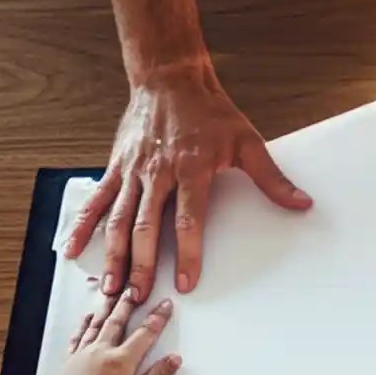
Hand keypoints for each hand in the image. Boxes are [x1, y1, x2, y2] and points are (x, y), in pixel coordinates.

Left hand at [46, 293, 181, 374]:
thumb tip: (173, 360)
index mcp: (120, 362)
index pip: (145, 334)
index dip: (157, 318)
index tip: (165, 305)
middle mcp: (100, 353)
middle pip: (118, 321)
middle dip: (129, 303)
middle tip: (135, 288)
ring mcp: (81, 356)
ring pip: (96, 324)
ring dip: (106, 307)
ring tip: (112, 294)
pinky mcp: (68, 363)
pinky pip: (78, 336)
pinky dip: (84, 324)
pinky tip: (87, 318)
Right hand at [63, 60, 312, 301]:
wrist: (170, 78)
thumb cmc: (210, 112)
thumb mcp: (247, 141)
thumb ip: (272, 178)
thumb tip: (302, 203)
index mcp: (190, 168)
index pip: (188, 218)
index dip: (188, 253)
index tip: (186, 283)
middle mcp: (157, 172)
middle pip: (145, 225)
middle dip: (142, 264)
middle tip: (140, 297)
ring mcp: (132, 170)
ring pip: (117, 219)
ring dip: (114, 255)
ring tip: (111, 286)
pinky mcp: (115, 166)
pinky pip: (96, 200)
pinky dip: (83, 226)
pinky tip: (73, 249)